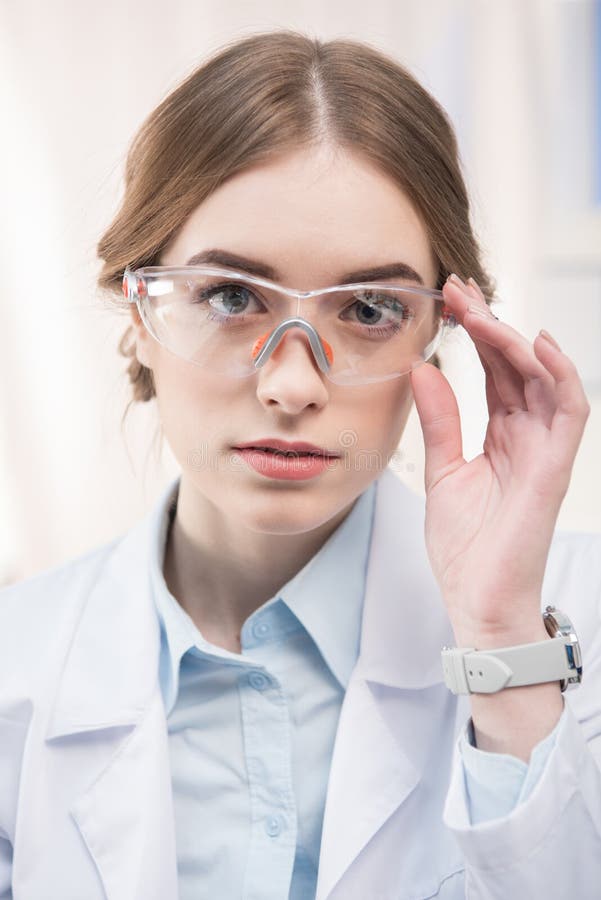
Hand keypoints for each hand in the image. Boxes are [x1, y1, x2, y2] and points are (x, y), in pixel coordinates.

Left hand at [410, 274, 589, 645]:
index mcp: (503, 434)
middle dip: (489, 323)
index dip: (476, 333)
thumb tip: (422, 369)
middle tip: (459, 289)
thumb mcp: (443, 471)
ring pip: (543, 377)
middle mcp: (529, 434)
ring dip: (514, 339)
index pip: (495, 371)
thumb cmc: (466, 545)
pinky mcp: (555, 467)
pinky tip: (535, 343)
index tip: (449, 300)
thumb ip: (439, 421)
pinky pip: (571, 410)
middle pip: (516, 365)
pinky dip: (560, 374)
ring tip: (480, 310)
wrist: (477, 598)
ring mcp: (546, 449)